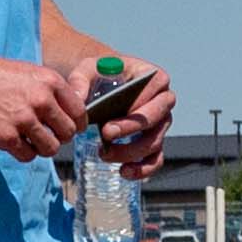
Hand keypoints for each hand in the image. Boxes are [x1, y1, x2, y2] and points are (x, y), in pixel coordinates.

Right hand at [0, 52, 87, 159]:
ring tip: (29, 139)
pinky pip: (28, 156)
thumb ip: (52, 91)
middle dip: (59, 137)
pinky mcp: (6, 136)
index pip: (80, 112)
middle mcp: (41, 100)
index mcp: (50, 81)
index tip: (66, 127)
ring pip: (51, 148)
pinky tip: (13, 142)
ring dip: (42, 147)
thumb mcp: (30, 73)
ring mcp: (24, 119)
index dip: (75, 123)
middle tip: (45, 134)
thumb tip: (74, 113)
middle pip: (68, 133)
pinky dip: (23, 153)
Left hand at [88, 59, 171, 173]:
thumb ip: (80, 80)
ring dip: (130, 152)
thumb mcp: (88, 69)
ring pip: (154, 142)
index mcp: (155, 77)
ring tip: (103, 153)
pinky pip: (156, 159)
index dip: (137, 104)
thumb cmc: (100, 74)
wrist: (103, 85)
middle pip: (156, 118)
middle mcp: (164, 101)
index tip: (114, 116)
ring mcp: (161, 124)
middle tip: (105, 133)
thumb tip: (77, 98)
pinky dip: (143, 170)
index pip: (155, 90)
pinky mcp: (154, 141)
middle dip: (131, 129)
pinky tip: (123, 172)